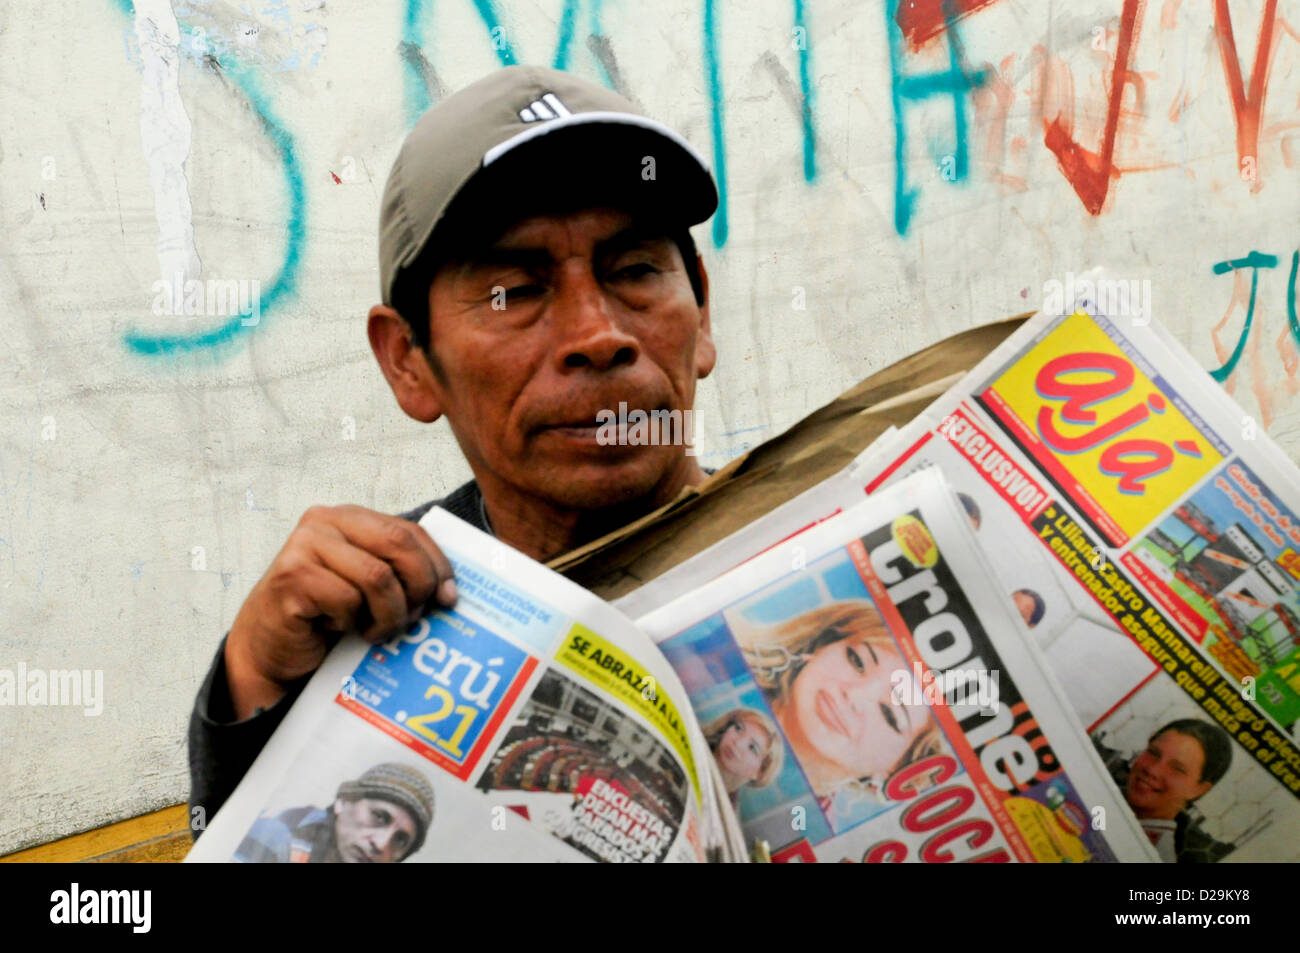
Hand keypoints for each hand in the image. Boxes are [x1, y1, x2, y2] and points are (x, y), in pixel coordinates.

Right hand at [224, 505, 456, 719]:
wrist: (271, 648)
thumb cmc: (325, 616)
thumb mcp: (368, 587)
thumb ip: (400, 574)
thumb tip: (449, 593)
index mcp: (351, 517)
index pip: (411, 531)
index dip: (437, 565)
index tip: (448, 599)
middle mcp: (325, 521)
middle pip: (398, 544)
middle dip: (418, 586)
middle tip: (413, 618)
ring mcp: (304, 545)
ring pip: (377, 576)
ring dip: (388, 614)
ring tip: (377, 631)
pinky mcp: (291, 576)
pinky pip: (347, 599)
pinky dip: (352, 622)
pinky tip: (339, 629)